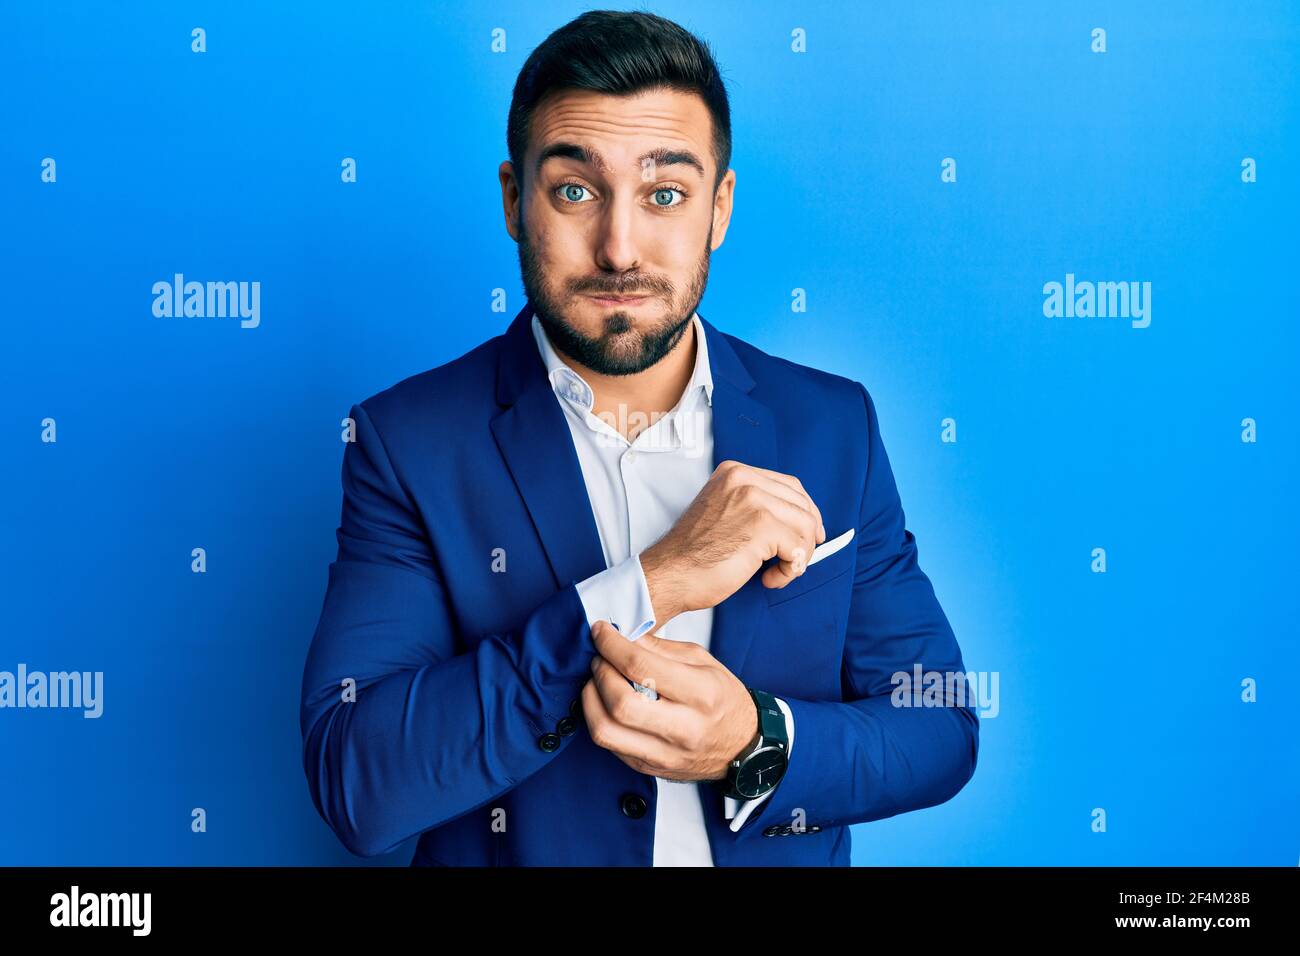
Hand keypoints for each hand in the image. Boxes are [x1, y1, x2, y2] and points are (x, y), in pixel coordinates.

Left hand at [581, 620, 758, 781]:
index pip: (642, 667)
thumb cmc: (724, 700)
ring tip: (596, 681)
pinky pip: (609, 745)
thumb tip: (623, 636)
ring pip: (606, 730)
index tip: (601, 632)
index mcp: (702, 694)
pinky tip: (605, 703)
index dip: (612, 645)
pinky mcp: (649, 768)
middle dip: (600, 673)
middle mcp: (684, 728)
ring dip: (591, 699)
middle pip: (620, 702)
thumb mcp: (703, 661)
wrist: (743, 748)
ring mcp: (665, 754)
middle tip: (599, 658)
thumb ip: (661, 648)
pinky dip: (599, 719)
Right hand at [639, 459, 824, 626]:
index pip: (790, 486)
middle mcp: (744, 479)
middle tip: (794, 560)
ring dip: (797, 557)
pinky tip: (769, 579)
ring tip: (775, 572)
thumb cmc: (693, 555)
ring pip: (806, 527)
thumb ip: (754, 506)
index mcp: (735, 472)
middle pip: (802, 505)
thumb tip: (797, 520)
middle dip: (806, 538)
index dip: (805, 513)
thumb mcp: (724, 512)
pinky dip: (789, 570)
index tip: (809, 534)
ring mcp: (753, 500)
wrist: (669, 574)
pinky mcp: (762, 526)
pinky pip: (798, 549)